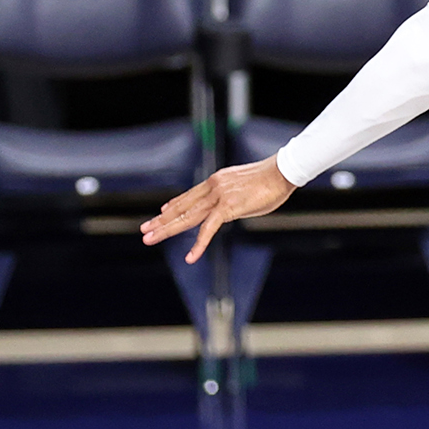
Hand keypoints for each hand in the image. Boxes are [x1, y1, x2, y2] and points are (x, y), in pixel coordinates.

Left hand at [139, 157, 297, 263]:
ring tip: (149, 238)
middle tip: (144, 229)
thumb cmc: (272, 181)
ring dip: (166, 229)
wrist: (283, 171)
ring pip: (186, 217)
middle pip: (182, 206)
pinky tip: (191, 257)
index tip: (161, 211)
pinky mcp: (227, 207)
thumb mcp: (247, 190)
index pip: (189, 195)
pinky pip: (208, 229)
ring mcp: (218, 196)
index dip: (174, 204)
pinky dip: (199, 244)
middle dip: (161, 220)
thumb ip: (234, 201)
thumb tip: (231, 211)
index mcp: (216, 180)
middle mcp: (212, 186)